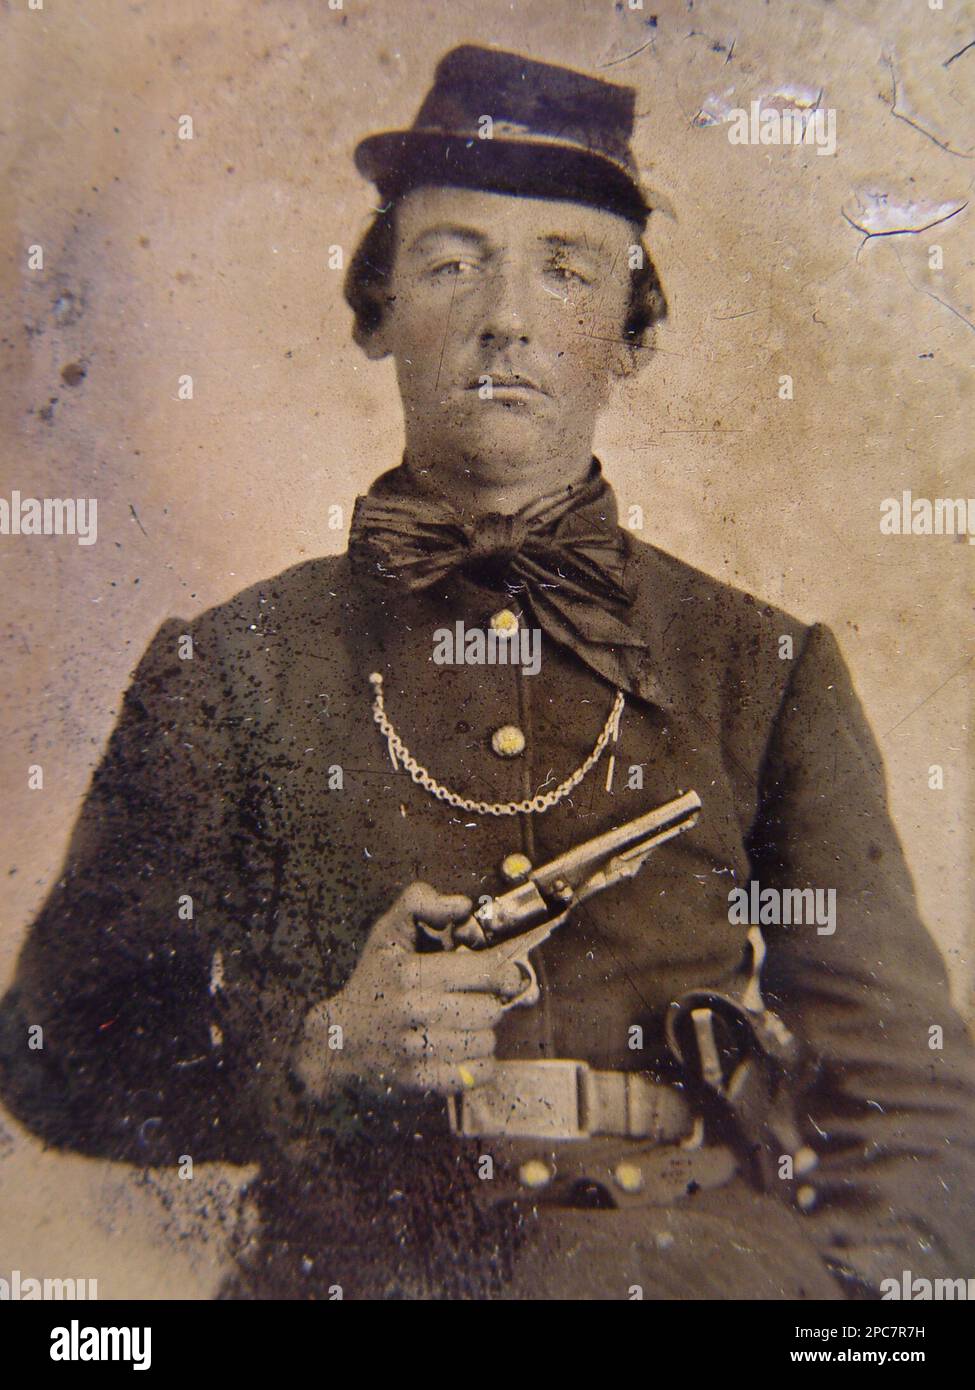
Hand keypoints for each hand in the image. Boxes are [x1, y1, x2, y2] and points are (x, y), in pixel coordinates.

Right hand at [294, 882, 530, 1099]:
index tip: (501, 976)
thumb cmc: (372, 983)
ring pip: (486, 1042)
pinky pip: (476, 1073)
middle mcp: (413, 1010)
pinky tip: (462, 1053)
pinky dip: (478, 1065)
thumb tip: (462, 905)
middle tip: (473, 1003)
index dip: (501, 973)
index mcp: (410, 972)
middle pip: (489, 1010)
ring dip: (482, 1035)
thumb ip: (420, 904)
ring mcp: (415, 1049)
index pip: (483, 971)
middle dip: (488, 1005)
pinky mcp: (418, 1081)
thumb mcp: (387, 934)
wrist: (337, 1042)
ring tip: (464, 1027)